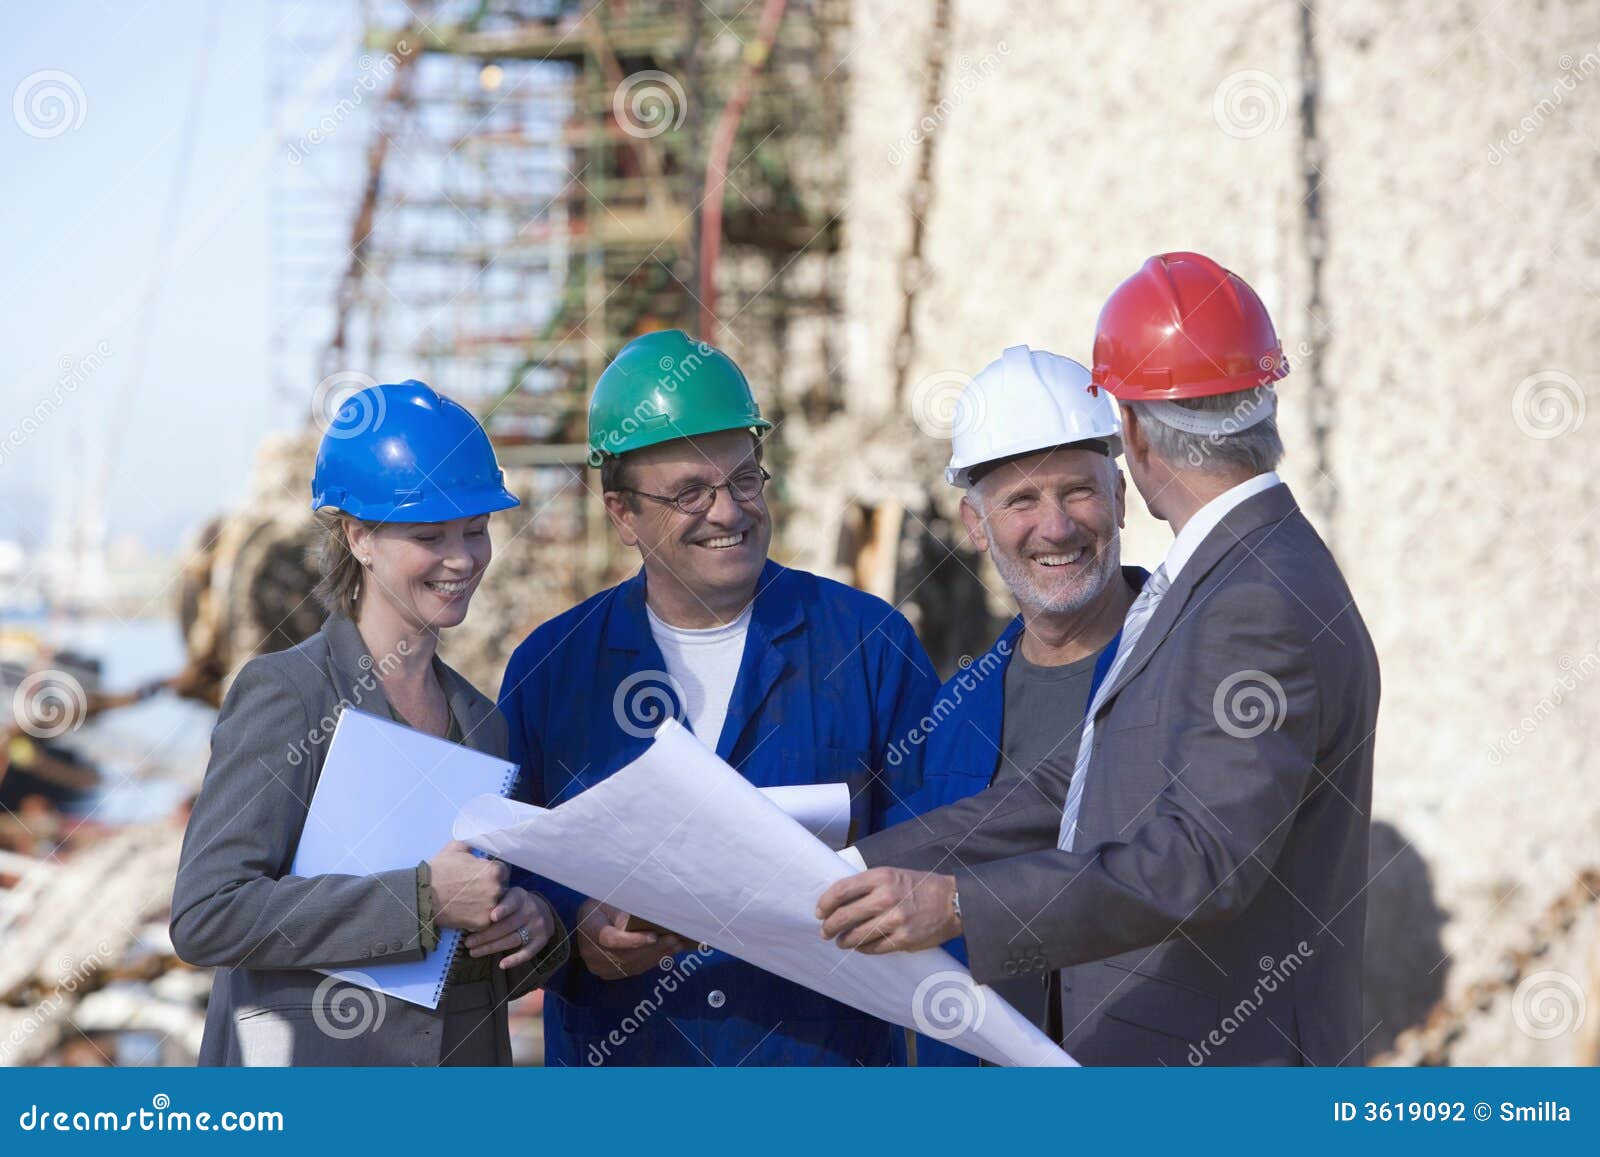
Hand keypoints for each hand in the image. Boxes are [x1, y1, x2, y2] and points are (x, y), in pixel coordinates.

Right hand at [427, 840, 507, 931]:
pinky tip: (466, 912)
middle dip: (491, 889)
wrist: (422, 895)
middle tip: (474, 890)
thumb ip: (473, 845)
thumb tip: (479, 844)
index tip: (481, 877)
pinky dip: (478, 917)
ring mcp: (490, 907)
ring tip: (470, 902)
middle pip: (502, 889)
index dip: (492, 874)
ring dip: (487, 904)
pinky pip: (486, 920)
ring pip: (496, 906)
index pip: (503, 871)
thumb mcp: (455, 848)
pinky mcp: (482, 923)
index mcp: (494, 870)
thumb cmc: (438, 870)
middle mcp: (496, 889)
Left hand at [463, 887, 556, 969]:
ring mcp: (537, 926)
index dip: (503, 910)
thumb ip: (493, 899)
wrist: (543, 910)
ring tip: (473, 952)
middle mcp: (531, 911)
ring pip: (513, 940)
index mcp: (520, 897)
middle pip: (507, 926)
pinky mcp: (541, 941)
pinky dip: (514, 960)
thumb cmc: (514, 904)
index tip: (492, 917)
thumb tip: (468, 908)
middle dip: (485, 935)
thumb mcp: (507, 895)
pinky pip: (527, 953)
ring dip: (491, 948)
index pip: (512, 903)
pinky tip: (501, 965)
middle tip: (467, 942)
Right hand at [576, 898, 696, 978]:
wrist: (586, 923)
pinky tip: (667, 953)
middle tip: (674, 939)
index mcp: (589, 929)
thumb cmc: (600, 906)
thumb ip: (622, 910)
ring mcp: (599, 967)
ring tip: (676, 945)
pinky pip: (633, 970)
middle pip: (625, 956)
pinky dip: (651, 962)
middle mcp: (591, 953)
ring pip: (632, 965)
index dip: (633, 940)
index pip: (611, 939)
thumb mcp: (608, 900)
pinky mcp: (610, 973)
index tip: (654, 935)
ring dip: (656, 956)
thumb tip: (646, 920)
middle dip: (652, 948)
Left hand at [816, 867, 960, 953]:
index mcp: (881, 877)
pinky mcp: (903, 939)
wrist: (952, 902)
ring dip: (843, 941)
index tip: (819, 911)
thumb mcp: (893, 874)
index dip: (825, 903)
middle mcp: (886, 898)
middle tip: (825, 931)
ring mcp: (895, 920)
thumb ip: (868, 885)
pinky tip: (860, 946)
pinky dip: (863, 949)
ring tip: (841, 941)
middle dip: (829, 927)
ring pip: (856, 936)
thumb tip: (838, 900)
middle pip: (844, 916)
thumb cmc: (919, 887)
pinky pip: (873, 948)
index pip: (841, 890)